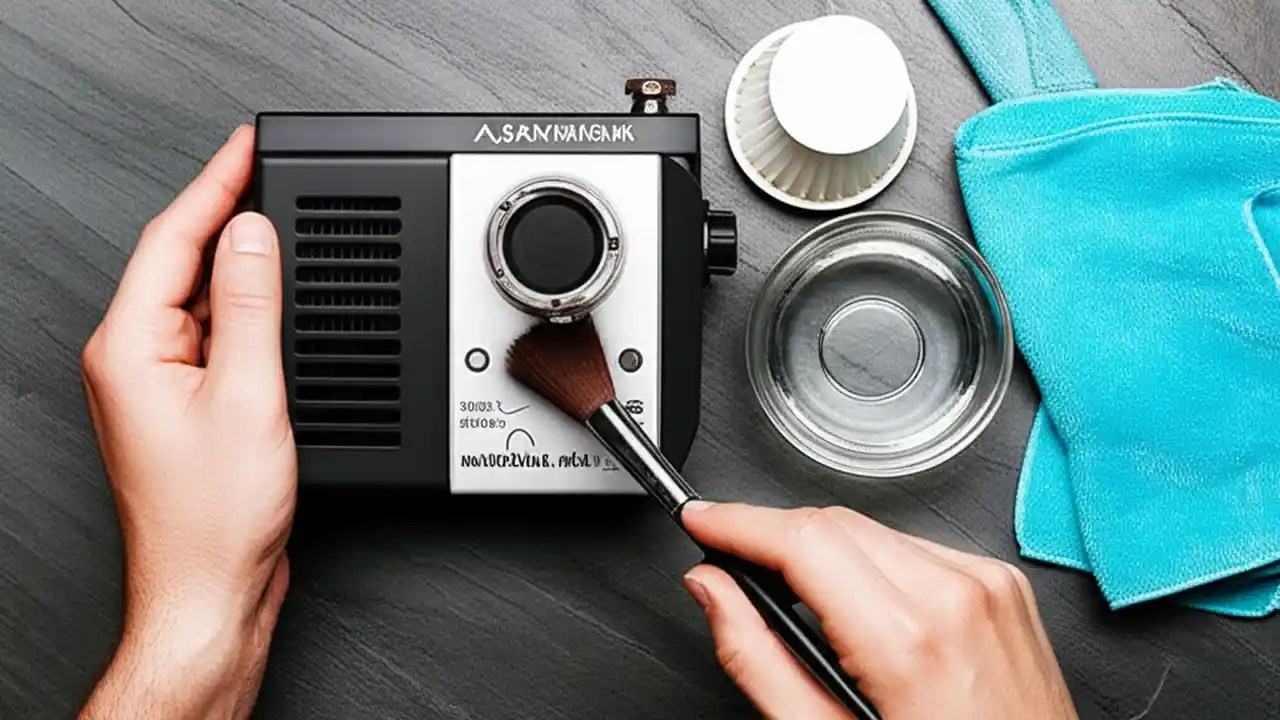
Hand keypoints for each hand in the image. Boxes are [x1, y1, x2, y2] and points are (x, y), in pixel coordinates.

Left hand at [80, 126, 293, 719]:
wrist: (212, 593)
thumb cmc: (215, 520)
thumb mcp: (247, 396)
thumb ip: (249, 307)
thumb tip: (252, 235)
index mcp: (130, 347)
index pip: (172, 238)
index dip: (215, 183)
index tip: (247, 145)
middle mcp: (134, 361)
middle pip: (181, 261)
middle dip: (228, 213)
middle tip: (273, 172)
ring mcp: (160, 385)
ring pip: (200, 299)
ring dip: (241, 263)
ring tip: (284, 227)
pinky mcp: (189, 407)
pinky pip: (216, 336)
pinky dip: (248, 311)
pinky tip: (276, 304)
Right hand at [680, 502, 1075, 719]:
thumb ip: (758, 660)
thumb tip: (714, 591)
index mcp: (910, 638)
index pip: (802, 539)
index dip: (737, 523)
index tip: (701, 519)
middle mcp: (957, 594)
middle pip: (834, 526)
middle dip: (775, 539)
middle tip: (736, 570)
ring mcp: (988, 585)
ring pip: (873, 532)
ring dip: (827, 556)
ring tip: (809, 613)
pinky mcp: (1004, 585)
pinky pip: (917, 549)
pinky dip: (878, 569)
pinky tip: (869, 617)